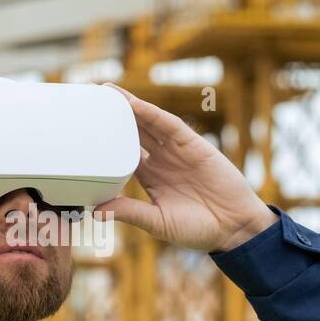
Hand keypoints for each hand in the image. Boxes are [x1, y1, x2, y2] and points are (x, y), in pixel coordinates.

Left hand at [94, 84, 277, 252]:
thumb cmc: (198, 230)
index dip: (105, 141)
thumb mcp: (157, 222)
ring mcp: (177, 151)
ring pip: (148, 123)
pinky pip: (169, 126)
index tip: (84, 131)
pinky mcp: (194, 145)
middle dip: (113, 116)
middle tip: (90, 99)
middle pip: (133, 132)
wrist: (235, 228)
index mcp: (151, 178)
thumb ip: (130, 212)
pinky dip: (152, 114)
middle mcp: (161, 160)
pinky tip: (134, 104)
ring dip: (129, 107)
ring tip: (107, 91)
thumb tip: (96, 210)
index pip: (122, 153)